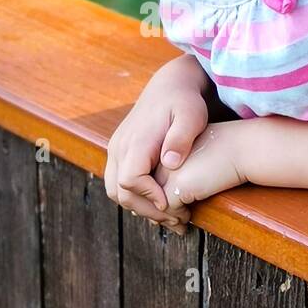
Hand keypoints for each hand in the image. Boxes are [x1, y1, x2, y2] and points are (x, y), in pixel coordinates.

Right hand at [104, 72, 208, 234]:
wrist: (169, 86)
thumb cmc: (184, 101)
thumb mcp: (191, 115)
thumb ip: (181, 138)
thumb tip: (170, 162)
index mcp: (135, 140)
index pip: (130, 180)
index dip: (149, 197)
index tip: (172, 204)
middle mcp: (120, 146)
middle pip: (119, 191)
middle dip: (147, 210)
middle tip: (176, 221)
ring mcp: (117, 150)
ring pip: (115, 191)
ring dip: (139, 207)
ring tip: (169, 217)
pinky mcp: (120, 153)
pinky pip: (119, 183)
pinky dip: (135, 198)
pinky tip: (160, 204)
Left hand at [152, 120, 248, 223]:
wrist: (243, 148)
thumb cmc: (227, 154)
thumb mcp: (197, 161)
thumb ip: (181, 174)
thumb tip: (166, 204)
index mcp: (164, 148)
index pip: (152, 180)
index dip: (159, 198)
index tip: (172, 210)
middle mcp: (161, 160)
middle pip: (150, 193)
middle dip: (160, 211)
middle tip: (174, 223)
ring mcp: (166, 173)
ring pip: (155, 204)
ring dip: (167, 218)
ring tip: (180, 225)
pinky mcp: (176, 186)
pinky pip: (168, 210)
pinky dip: (177, 218)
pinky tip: (188, 219)